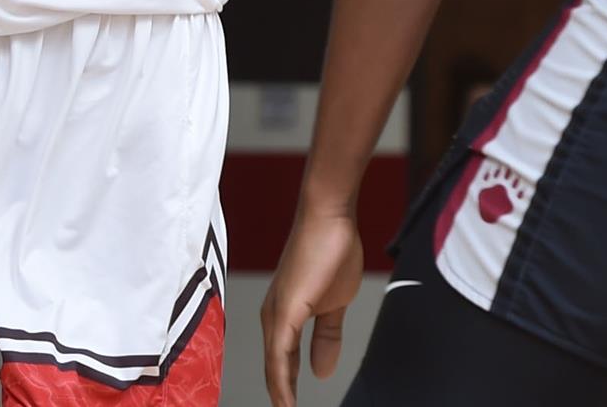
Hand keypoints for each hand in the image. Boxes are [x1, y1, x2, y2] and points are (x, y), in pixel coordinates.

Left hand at [260, 210, 364, 406]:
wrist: (329, 217)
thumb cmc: (331, 251)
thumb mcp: (335, 305)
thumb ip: (326, 337)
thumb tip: (322, 370)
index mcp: (283, 315)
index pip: (282, 363)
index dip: (286, 389)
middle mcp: (272, 316)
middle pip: (273, 370)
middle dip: (280, 397)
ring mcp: (275, 313)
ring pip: (273, 366)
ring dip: (279, 394)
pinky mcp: (283, 310)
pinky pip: (279, 354)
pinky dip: (281, 381)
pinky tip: (285, 400)